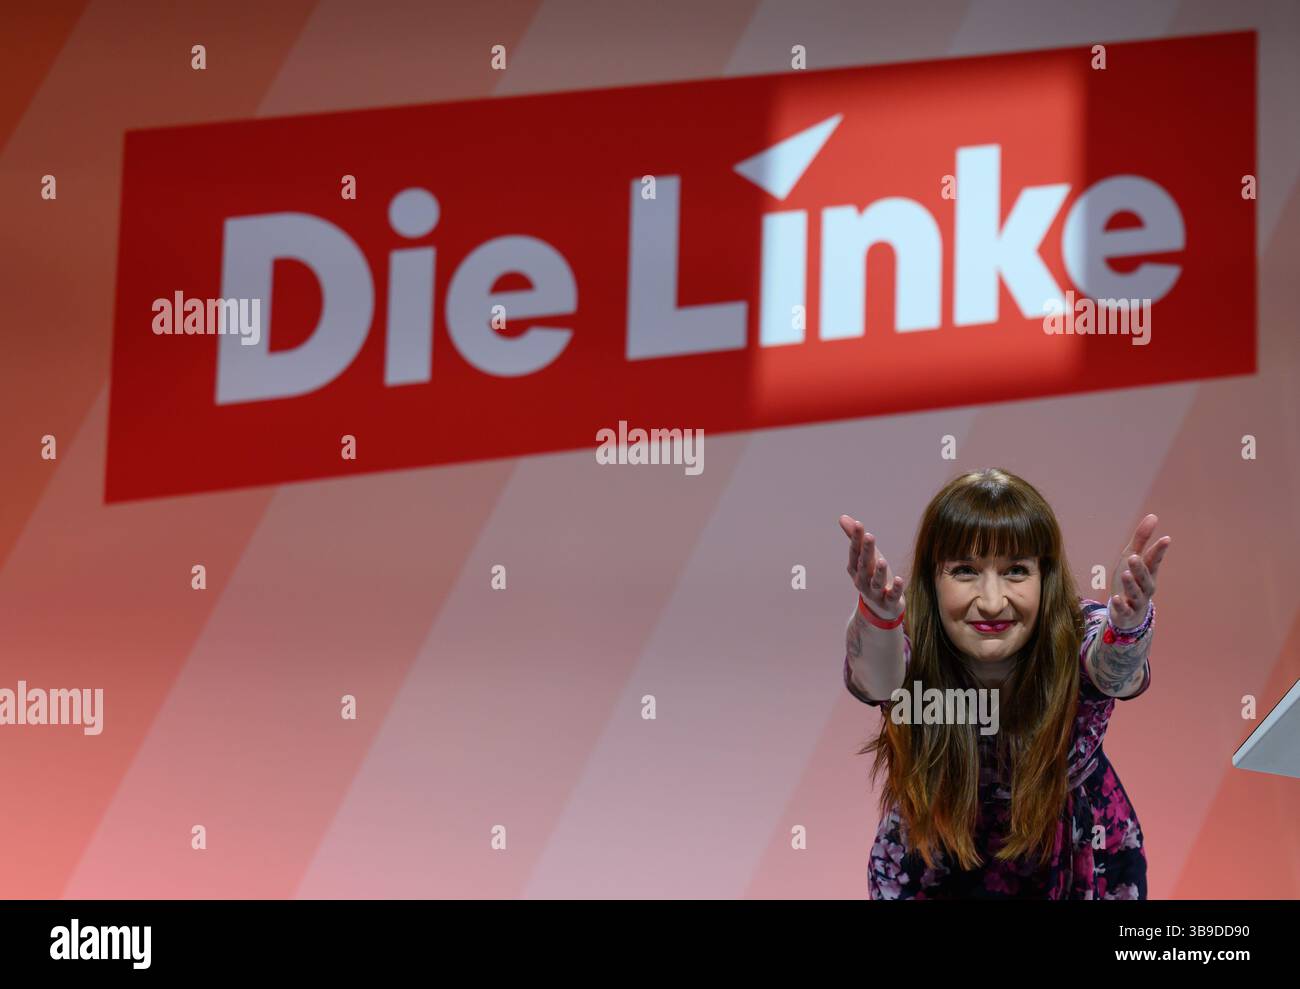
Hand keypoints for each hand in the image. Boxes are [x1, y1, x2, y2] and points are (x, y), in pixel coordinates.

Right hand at [839, 515, 904, 620]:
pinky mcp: (889, 602)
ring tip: (882, 561)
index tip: (859, 524)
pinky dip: (895, 589)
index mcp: (856, 568)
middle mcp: (862, 580)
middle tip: (869, 536)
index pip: (855, 552)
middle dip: (866, 551)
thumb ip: (855, 538)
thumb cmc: (872, 575)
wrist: (879, 608)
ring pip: (875, 582)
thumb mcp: (865, 557)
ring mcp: (875, 593)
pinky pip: (891, 595)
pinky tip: (899, 579)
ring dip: (878, 572)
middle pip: (864, 565)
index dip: (856, 539)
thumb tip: (842, 517)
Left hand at [1109, 513, 1171, 628]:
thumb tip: (1153, 516)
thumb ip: (1141, 538)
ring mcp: (1136, 601)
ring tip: (1125, 574)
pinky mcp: (1126, 613)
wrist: (1128, 612)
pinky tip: (1115, 598)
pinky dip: (1120, 605)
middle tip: (1133, 557)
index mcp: (1148, 572)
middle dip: (1140, 568)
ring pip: (1135, 593)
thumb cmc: (1131, 579)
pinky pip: (1124, 610)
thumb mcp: (1132, 557)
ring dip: (1131, 584)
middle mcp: (1145, 586)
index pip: (1154, 560)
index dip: (1159, 551)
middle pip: (1144, 577)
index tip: (1166, 539)